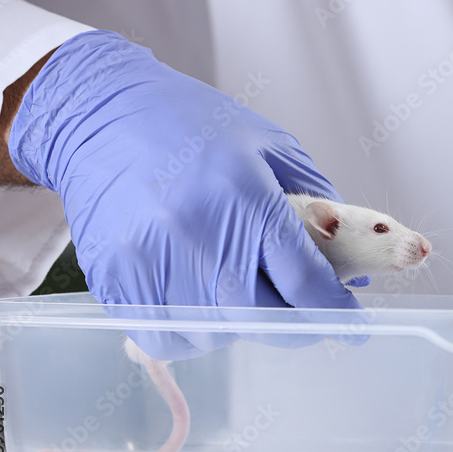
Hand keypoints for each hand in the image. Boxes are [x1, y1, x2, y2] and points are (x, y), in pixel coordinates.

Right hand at [8, 31, 362, 358]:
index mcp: (245, 195)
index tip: (353, 325)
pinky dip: (195, 332)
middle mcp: (197, 232)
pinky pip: (168, 337)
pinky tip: (200, 299)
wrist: (99, 114)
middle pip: (265, 318)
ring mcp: (152, 261)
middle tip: (303, 312)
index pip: (304, 280)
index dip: (335, 311)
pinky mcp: (116, 280)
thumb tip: (351, 269)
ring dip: (242, 324)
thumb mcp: (270, 148)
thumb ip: (317, 206)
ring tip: (239, 286)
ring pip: (218, 334)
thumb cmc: (191, 125)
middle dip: (296, 324)